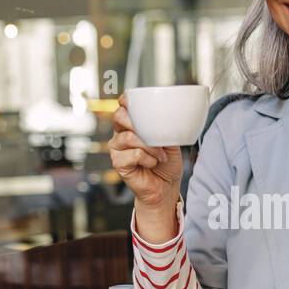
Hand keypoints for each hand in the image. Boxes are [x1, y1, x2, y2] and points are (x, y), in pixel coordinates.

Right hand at [109, 94, 183, 241]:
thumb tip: (168, 117)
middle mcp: (121, 134)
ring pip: (129, 137)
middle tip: (153, 131)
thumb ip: (165, 128)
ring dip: (149, 146)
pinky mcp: (118, 163)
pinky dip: (147, 159)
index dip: (126, 100)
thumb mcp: (170, 141)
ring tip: (161, 155)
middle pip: (119, 117)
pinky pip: (133, 154)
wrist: (165, 187)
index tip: (134, 100)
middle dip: (136, 121)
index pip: (122, 107)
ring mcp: (117, 149)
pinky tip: (152, 163)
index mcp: (132, 125)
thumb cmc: (166, 164)